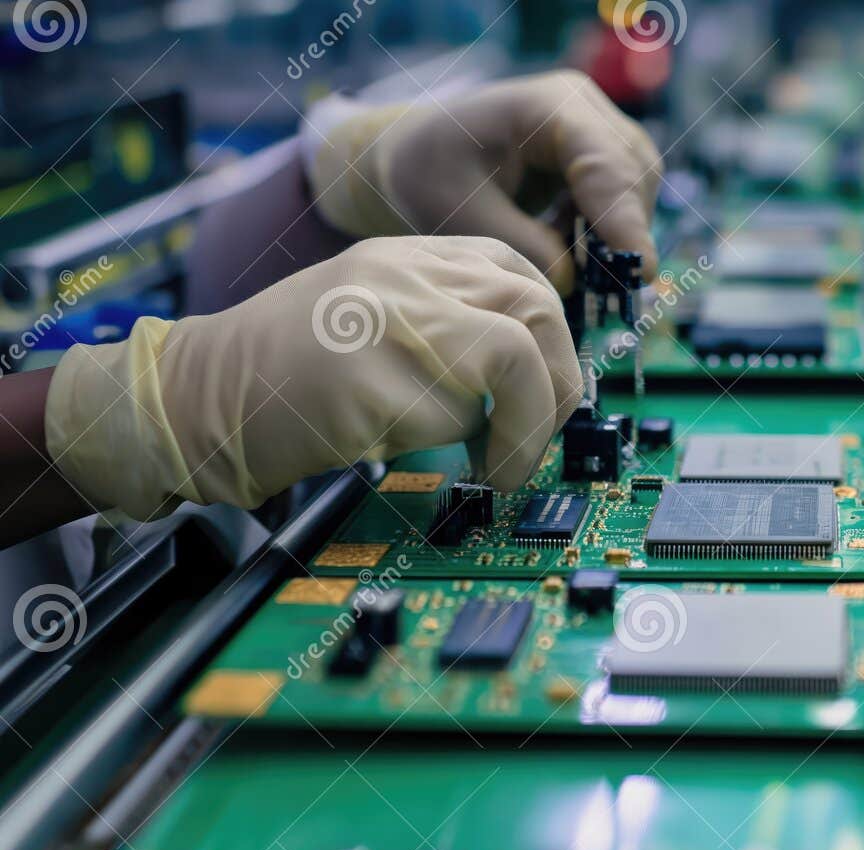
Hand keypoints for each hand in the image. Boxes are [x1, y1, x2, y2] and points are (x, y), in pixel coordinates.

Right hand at [45, 237, 580, 519]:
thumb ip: (448, 325)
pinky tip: (464, 470)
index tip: (547, 387)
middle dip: (562, 382)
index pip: (520, 270)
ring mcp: (386, 321)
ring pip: (517, 353)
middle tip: (539, 435)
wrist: (195, 398)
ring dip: (531, 424)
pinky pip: (461, 411)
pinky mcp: (370, 379)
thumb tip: (539, 377)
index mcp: (406, 257)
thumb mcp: (375, 320)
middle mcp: (403, 276)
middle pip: (537, 306)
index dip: (551, 336)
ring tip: (504, 465)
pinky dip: (484, 448)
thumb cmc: (287, 376)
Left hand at [304, 70, 661, 292]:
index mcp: (545, 106)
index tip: (640, 272)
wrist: (419, 154)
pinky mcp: (600, 154)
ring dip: (619, 236)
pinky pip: (625, 197)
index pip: (604, 162)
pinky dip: (608, 232)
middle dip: (626, 234)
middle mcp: (583, 108)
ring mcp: (597, 127)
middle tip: (608, 291)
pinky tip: (571, 245)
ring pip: (638, 188)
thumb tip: (574, 280)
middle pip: (634, 174)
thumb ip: (522, 248)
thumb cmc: (430, 175)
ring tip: (581, 268)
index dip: (624, 218)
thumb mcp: (462, 218)